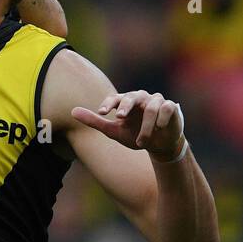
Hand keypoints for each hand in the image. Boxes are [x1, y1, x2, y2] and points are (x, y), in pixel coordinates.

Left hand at [71, 91, 185, 161]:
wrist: (158, 145)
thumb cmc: (134, 134)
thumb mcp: (113, 130)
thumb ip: (94, 121)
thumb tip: (71, 111)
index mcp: (125, 101)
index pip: (114, 98)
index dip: (108, 104)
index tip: (101, 113)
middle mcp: (140, 98)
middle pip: (132, 96)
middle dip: (125, 105)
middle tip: (119, 117)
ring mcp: (156, 101)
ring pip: (151, 107)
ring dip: (146, 126)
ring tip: (141, 142)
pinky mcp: (171, 107)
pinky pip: (167, 108)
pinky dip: (163, 118)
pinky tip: (160, 128)